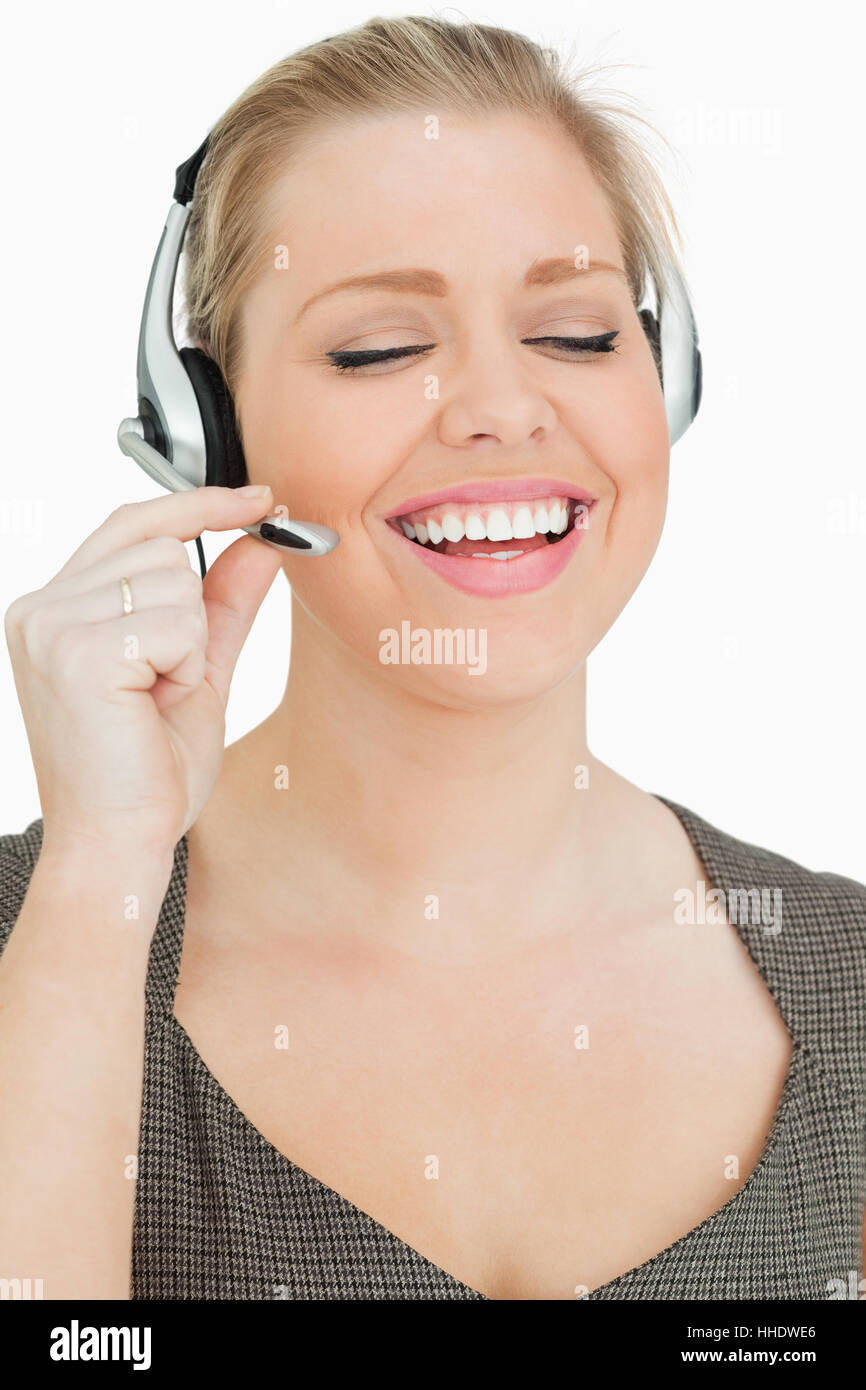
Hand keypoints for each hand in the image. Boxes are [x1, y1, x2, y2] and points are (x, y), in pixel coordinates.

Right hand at [4, 485, 283, 859]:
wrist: (119, 845)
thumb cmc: (148, 774)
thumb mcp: (198, 674)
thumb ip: (223, 606)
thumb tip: (260, 541)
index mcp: (56, 608)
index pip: (131, 524)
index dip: (197, 505)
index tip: (258, 497)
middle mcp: (40, 607)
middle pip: (161, 547)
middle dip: (192, 618)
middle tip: (165, 685)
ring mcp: (50, 625)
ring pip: (173, 579)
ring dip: (189, 646)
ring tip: (154, 699)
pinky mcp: (74, 649)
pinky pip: (176, 619)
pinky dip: (186, 665)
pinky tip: (152, 706)